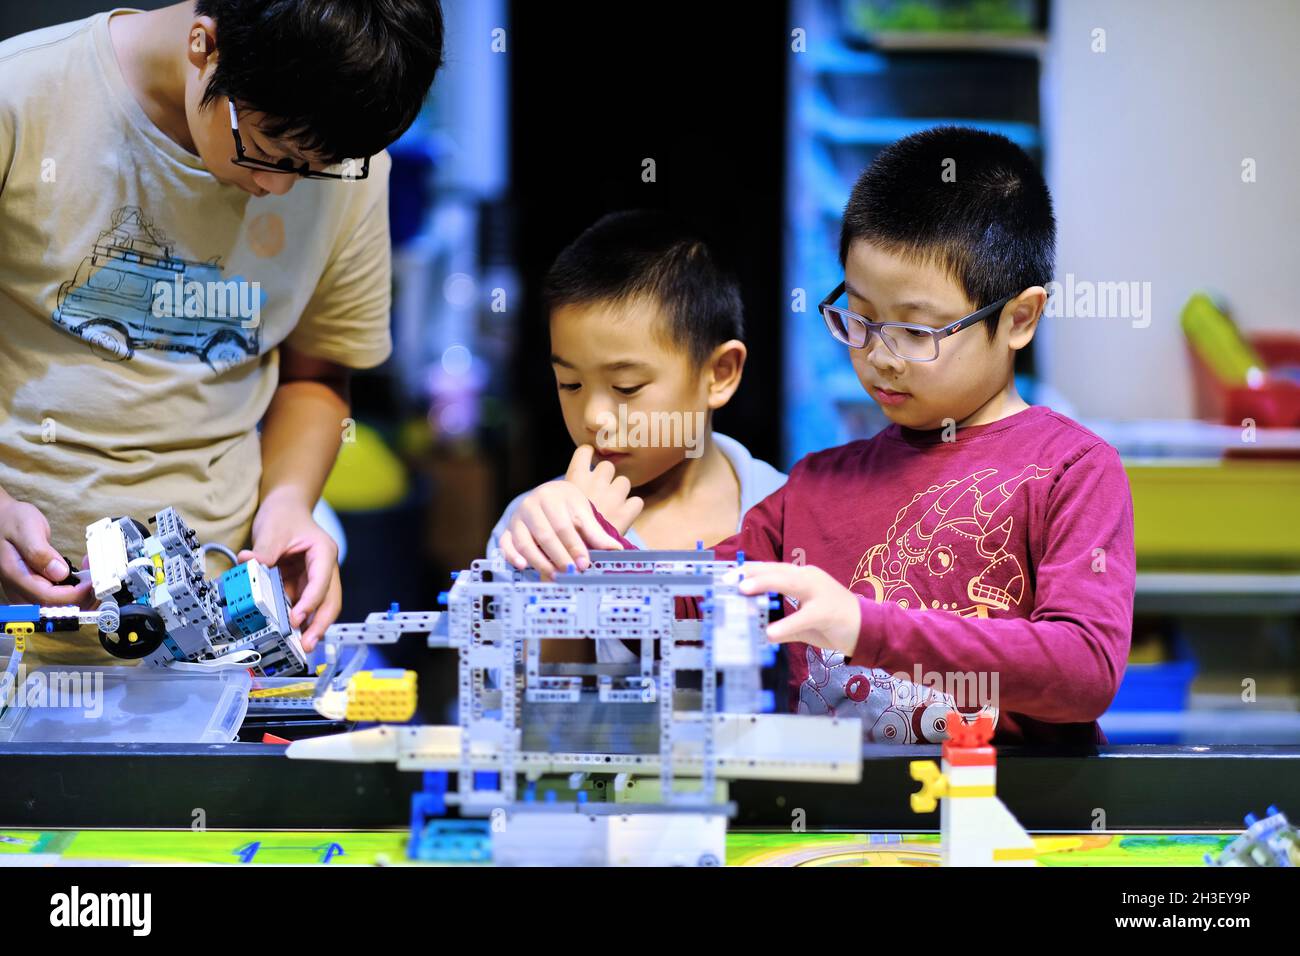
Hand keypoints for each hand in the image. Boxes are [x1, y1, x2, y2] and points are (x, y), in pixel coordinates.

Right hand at [0, 493, 93, 607]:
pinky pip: (56, 599)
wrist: (1, 520)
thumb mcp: (26, 529)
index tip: (91, 582)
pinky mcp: (34, 588)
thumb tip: (59, 573)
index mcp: (15, 575)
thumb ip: (40, 552)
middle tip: (97, 578)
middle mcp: (19, 588)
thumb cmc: (11, 521)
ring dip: (81, 596)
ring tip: (92, 574)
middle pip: (54, 608)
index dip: (74, 595)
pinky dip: (74, 592)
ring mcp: (26, 591)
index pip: (47, 598)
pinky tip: (83, 577)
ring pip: (57, 607)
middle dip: (81, 597)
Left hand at [239, 490, 340, 651]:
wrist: (286, 507)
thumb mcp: (273, 529)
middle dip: (320, 624)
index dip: (310, 602)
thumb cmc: (286, 515)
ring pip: (319, 607)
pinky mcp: (302, 584)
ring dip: (310, 626)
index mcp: (323, 553)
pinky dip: (295, 618)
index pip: (322, 581)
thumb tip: (248, 564)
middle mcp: (324, 569)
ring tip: (299, 646)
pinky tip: (287, 632)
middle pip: (330, 601)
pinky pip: (301, 604)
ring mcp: (314, 578)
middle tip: (307, 644)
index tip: (297, 617)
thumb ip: (263, 551)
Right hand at [499, 447, 642, 578]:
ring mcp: (517, 518)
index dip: (574, 546)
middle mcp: (531, 505)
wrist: (548, 495)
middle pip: (544, 535)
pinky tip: (524, 567)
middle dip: (559, 556)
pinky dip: (512, 557)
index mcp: (552, 496)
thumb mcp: (582, 512)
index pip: (564, 525)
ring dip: (540, 562)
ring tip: (556, 576)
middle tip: (571, 572)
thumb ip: (596, 532)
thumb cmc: (566, 506)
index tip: (584, 563)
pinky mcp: (507, 530)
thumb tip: (616, 550)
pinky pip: (506, 545)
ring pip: (525, 543)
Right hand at [564, 446, 642, 533]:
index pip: (584, 452)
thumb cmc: (562, 532)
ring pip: (624, 482)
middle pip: (607, 466)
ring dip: (620, 492)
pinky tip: (622, 517)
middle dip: (606, 477)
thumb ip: (571, 497)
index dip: (588, 454)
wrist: (575, 554)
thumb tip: (580, 487)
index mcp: (576, 479)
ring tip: (611, 506)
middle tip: (600, 491)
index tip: (588, 460)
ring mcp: (613, 496)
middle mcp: (595, 483)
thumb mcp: (559, 509)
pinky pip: (636, 502)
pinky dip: (631, 508)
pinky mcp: (626, 512)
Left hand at [736, 562, 861, 656]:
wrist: (868, 629)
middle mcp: (809, 578)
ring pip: (789, 582)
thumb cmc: (832, 622)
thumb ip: (780, 620)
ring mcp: (820, 592)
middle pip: (776, 570)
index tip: (726, 575)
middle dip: (751, 573)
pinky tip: (770, 633)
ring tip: (743, 590)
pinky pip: (803, 616)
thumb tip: (754, 626)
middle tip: (728, 580)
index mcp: (802, 576)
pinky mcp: (827, 611)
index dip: (749, 571)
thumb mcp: (801, 621)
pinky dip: (786, 624)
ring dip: (765, 584)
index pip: (771, 569)